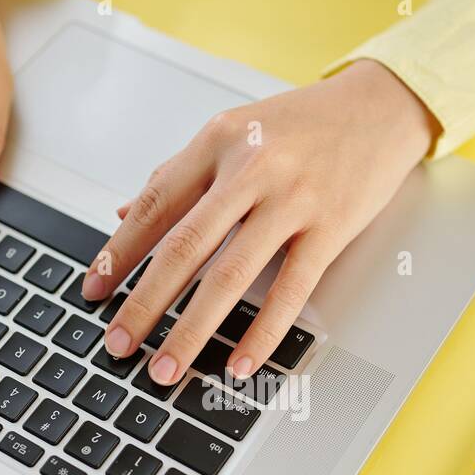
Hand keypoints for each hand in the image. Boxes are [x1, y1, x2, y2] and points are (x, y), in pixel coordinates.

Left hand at [86, 59, 438, 384]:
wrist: (381, 107)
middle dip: (144, 302)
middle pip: (184, 246)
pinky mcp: (330, 228)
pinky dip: (262, 333)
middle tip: (118, 343)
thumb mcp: (235, 132)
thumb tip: (125, 215)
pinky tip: (239, 362)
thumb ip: (180, 174)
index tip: (93, 290)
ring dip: (192, 330)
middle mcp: (250, 168)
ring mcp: (292, 199)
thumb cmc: (305, 123)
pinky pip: (289, 290)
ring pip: (230, 275)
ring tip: (167, 368)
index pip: (154, 204)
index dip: (119, 253)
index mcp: (217, 141)